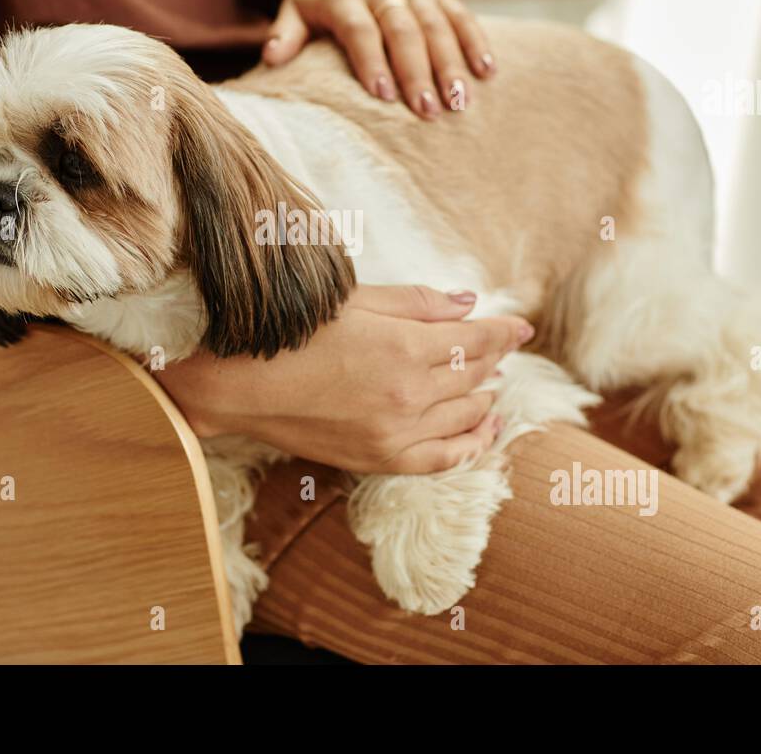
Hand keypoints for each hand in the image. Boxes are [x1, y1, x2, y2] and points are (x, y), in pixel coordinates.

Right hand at [157, 286, 532, 473]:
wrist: (239, 384)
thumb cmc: (292, 331)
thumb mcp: (354, 300)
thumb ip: (417, 302)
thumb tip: (470, 302)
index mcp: (403, 348)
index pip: (476, 341)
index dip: (504, 332)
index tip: (521, 326)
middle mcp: (408, 395)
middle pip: (473, 376)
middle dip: (491, 358)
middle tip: (497, 347)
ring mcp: (396, 433)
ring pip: (466, 415)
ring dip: (484, 396)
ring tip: (489, 383)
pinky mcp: (379, 460)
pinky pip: (444, 459)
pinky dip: (471, 444)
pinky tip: (484, 429)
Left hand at [263, 0, 494, 118]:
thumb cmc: (321, 2)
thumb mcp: (295, 11)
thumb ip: (284, 34)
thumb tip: (271, 58)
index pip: (359, 29)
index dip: (371, 61)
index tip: (384, 95)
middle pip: (403, 30)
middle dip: (417, 70)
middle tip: (428, 110)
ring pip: (436, 25)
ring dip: (451, 63)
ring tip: (460, 101)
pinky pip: (461, 16)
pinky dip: (477, 42)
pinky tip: (488, 72)